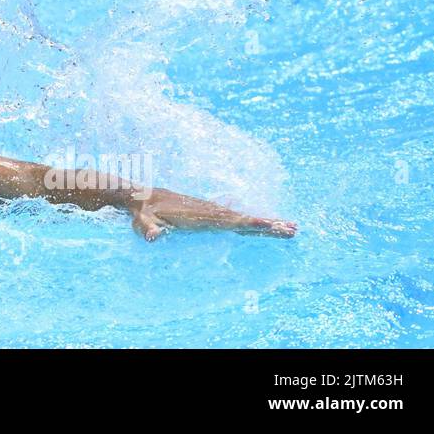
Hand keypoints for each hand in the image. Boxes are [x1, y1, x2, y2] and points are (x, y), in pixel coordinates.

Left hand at [128, 188, 296, 240]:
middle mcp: (209, 211)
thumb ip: (147, 230)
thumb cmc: (141, 214)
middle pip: (244, 219)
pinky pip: (235, 218)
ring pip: (243, 217)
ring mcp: (210, 211)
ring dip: (266, 222)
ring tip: (291, 227)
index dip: (250, 223)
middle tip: (295, 229)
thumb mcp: (142, 224)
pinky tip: (263, 223)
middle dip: (269, 224)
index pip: (230, 221)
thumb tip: (152, 236)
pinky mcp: (208, 213)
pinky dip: (252, 221)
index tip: (270, 224)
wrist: (138, 197)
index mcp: (200, 216)